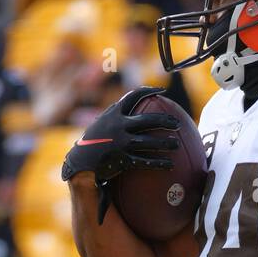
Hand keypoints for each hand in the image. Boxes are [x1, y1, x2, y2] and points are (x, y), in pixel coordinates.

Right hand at [61, 88, 179, 223]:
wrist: (80, 162)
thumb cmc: (93, 141)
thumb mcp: (101, 123)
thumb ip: (116, 115)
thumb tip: (132, 106)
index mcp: (113, 114)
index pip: (133, 97)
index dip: (148, 92)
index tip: (161, 92)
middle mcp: (118, 126)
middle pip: (147, 120)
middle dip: (165, 120)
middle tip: (177, 123)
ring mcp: (121, 143)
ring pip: (149, 142)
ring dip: (165, 144)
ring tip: (177, 144)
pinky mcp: (123, 160)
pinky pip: (145, 161)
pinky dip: (159, 163)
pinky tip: (170, 165)